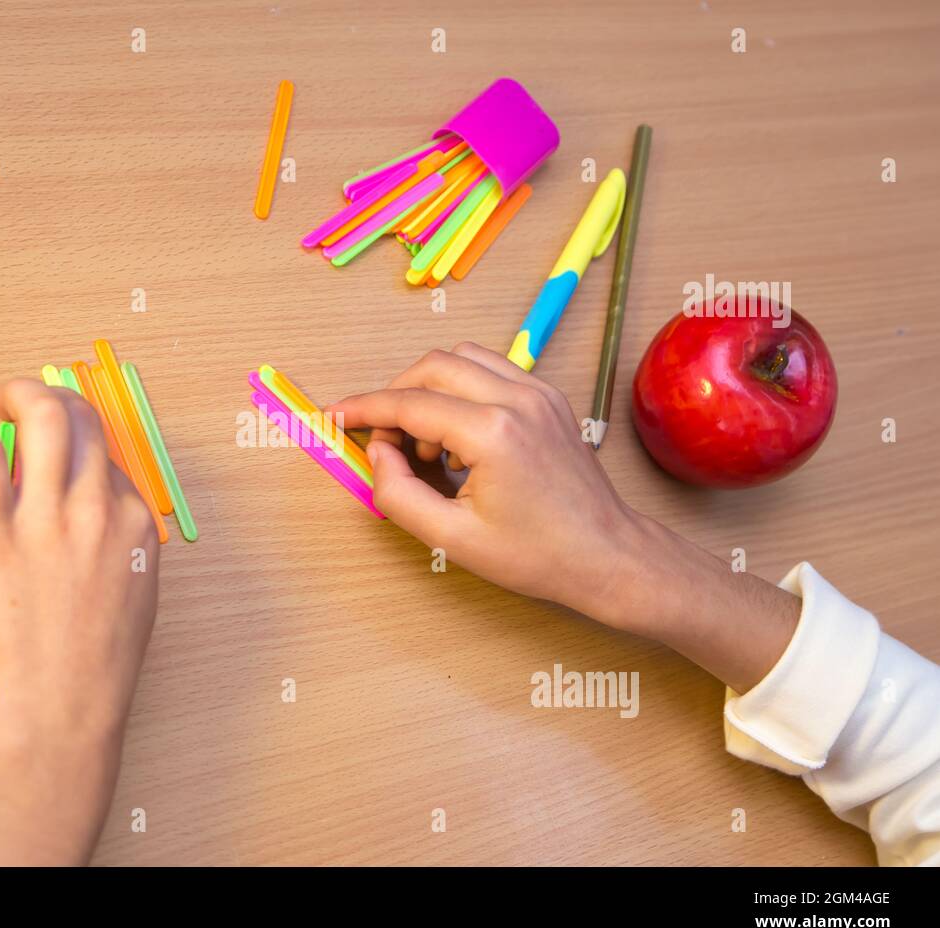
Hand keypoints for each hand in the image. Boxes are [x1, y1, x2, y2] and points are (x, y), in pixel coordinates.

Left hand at [0, 379, 159, 864]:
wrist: (56, 712)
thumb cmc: (94, 670)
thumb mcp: (133, 599)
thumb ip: (120, 549)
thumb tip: (98, 517)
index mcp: (134, 525)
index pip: (107, 453)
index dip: (78, 440)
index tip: (54, 446)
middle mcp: (96, 508)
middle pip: (81, 417)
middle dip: (50, 396)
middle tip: (21, 404)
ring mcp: (43, 516)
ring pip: (41, 415)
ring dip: (15, 394)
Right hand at [328, 342, 640, 620]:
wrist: (605, 555)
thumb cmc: (537, 555)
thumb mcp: (451, 539)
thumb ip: (398, 494)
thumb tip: (378, 455)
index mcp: (493, 434)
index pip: (410, 403)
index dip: (364, 409)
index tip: (335, 416)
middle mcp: (518, 400)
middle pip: (433, 366)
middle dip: (396, 396)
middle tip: (385, 443)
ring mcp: (539, 393)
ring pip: (462, 359)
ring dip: (429, 390)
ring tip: (428, 447)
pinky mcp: (549, 398)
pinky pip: (490, 371)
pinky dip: (461, 392)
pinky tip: (459, 440)